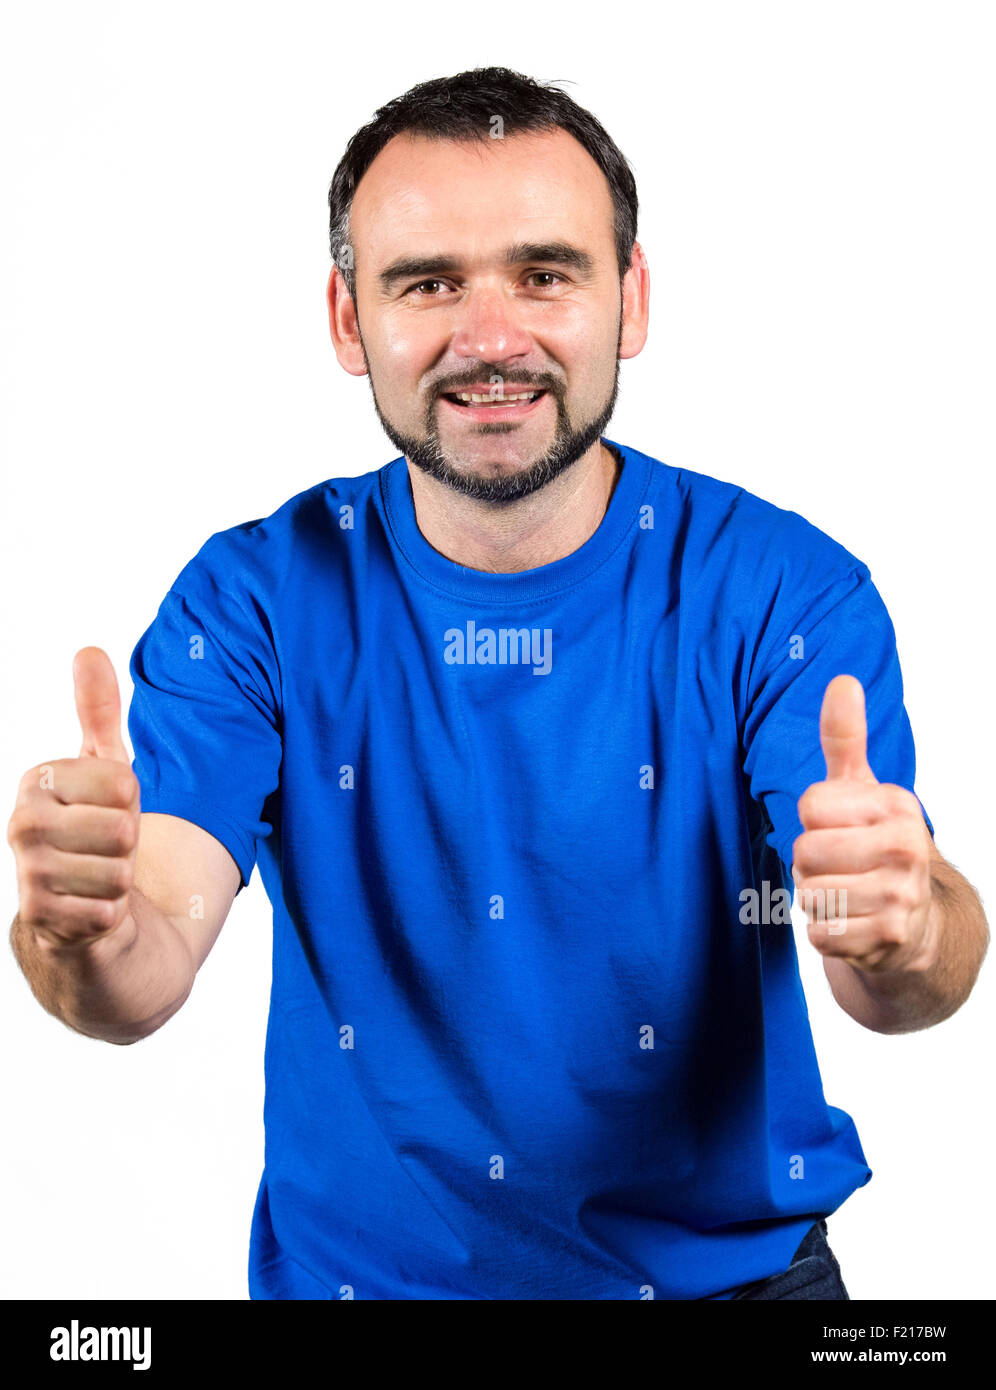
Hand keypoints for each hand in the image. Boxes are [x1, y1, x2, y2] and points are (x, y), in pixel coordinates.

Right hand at [6, 647, 140, 947]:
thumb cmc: (96, 834)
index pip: (123, 783)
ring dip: (121, 883)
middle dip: (129, 846)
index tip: (110, 811)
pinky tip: (91, 913)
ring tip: (100, 880)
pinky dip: (111, 917)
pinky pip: (107, 913)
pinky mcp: (40, 921)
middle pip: (122, 828)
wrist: (79, 915)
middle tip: (108, 851)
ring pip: (117, 872)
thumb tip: (88, 649)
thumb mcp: (104, 769)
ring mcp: (27, 875)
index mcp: (39, 781)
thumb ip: (98, 712)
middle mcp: (22, 825)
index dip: (132, 803)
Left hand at [791, 674, 934, 973]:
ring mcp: (903, 896)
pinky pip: (822, 935)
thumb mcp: (863, 791)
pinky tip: (853, 923)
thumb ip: (846, 739)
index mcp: (897, 805)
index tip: (840, 829)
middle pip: (805, 852)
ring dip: (818, 901)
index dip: (812, 822)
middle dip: (810, 866)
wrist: (920, 923)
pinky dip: (826, 933)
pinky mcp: (890, 940)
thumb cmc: (877, 847)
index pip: (810, 806)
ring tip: (847, 895)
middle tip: (839, 868)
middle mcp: (908, 847)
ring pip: (811, 895)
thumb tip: (842, 680)